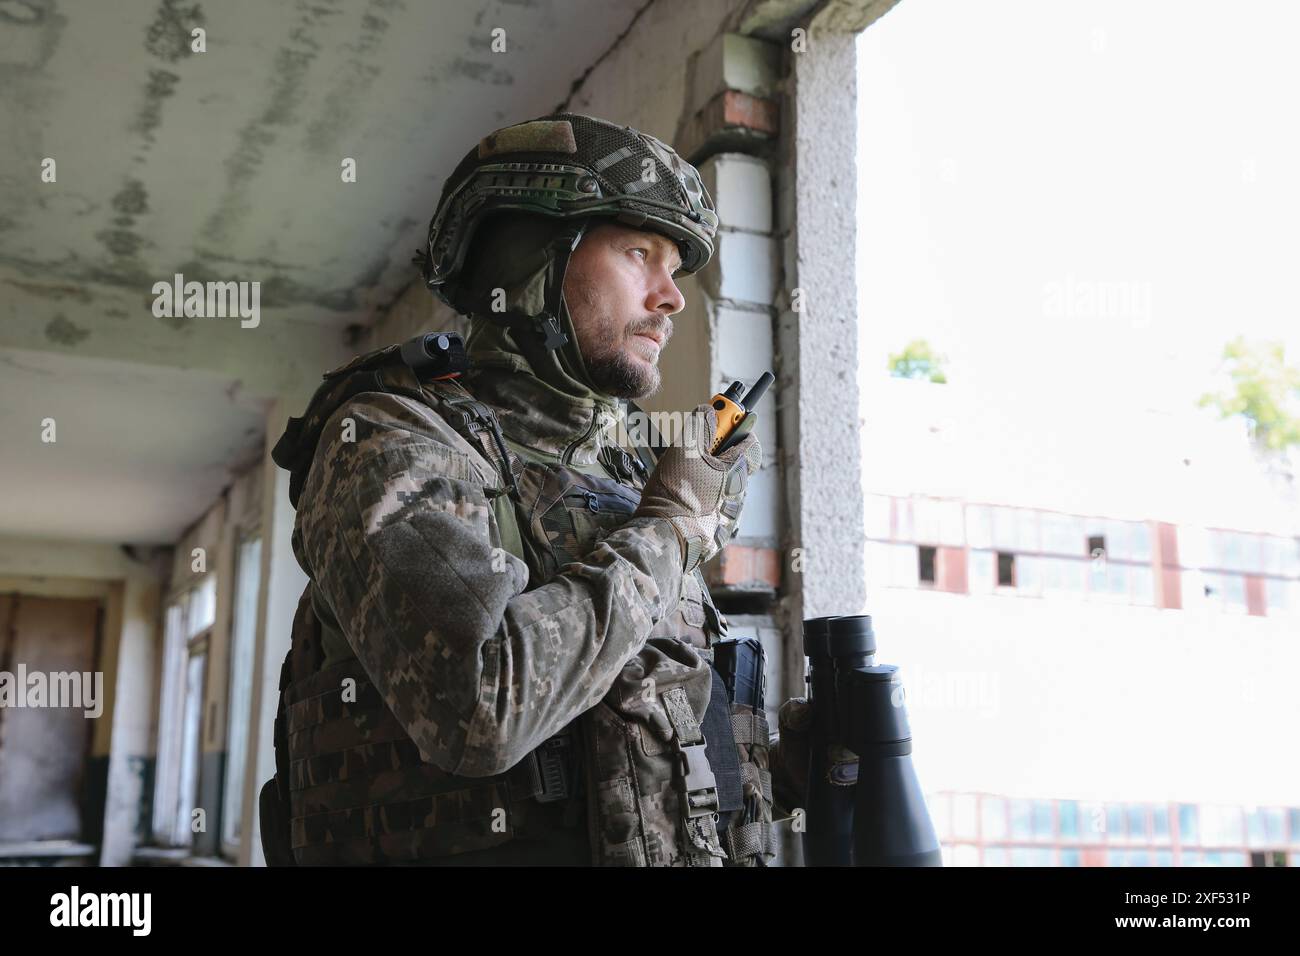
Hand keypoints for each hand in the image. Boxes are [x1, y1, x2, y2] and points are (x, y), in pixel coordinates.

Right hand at [632, 402, 761, 573]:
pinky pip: (716, 509)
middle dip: (718, 456)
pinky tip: (687, 501)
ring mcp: (730, 515)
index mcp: (736, 472)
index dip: (738, 428)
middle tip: (696, 452)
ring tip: (686, 481)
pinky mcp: (719, 531)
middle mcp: (739, 494)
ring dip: (711, 479)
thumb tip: (709, 411)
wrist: (664, 533)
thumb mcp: (684, 448)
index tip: (726, 421)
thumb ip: (699, 426)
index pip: (749, 442)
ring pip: (725, 488)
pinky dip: (706, 501)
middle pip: (736, 466)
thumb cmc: (675, 489)